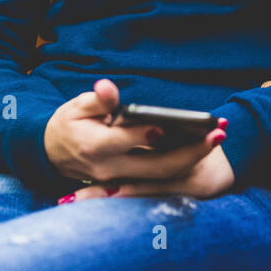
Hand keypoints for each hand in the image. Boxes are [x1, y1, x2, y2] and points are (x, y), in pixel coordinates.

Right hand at [44, 78, 234, 200]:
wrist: (52, 153)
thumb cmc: (68, 124)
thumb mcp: (77, 106)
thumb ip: (97, 100)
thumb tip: (107, 88)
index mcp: (95, 146)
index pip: (124, 142)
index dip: (146, 134)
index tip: (167, 124)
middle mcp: (110, 169)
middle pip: (156, 167)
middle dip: (191, 152)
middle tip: (218, 133)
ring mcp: (121, 179)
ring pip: (163, 176)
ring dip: (194, 158)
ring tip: (219, 136)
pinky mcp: (129, 182)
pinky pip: (160, 178)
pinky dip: (183, 163)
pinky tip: (205, 146)